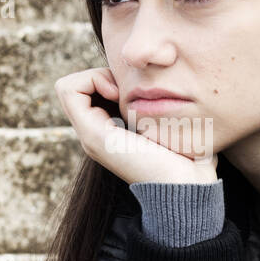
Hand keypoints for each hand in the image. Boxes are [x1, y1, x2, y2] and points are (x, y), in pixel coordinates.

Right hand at [53, 67, 218, 185]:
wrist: (188, 186)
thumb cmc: (190, 159)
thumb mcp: (174, 126)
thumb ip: (167, 113)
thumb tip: (175, 94)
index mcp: (111, 135)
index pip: (91, 93)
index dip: (108, 78)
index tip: (134, 88)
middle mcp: (96, 136)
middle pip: (78, 89)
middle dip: (101, 74)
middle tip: (127, 88)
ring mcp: (91, 137)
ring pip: (69, 87)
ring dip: (94, 76)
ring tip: (120, 89)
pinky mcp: (92, 135)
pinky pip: (69, 90)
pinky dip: (90, 79)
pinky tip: (117, 91)